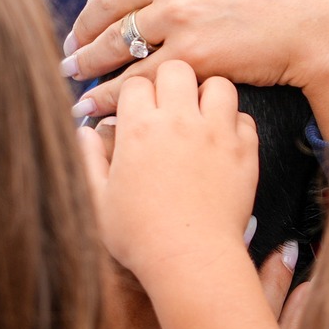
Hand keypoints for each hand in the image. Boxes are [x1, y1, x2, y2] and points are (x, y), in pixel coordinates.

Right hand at [77, 62, 259, 287]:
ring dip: (207, 94)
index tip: (134, 111)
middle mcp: (178, 121)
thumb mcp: (99, 200)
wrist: (190, 260)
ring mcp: (215, 133)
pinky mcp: (243, 151)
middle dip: (169, 80)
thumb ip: (90, 159)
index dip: (133, 94)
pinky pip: (244, 117)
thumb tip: (84, 132)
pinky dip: (234, 123)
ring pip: (218, 84)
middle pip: (177, 69)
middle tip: (167, 104)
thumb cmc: (140, 237)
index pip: (135, 82)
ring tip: (200, 114)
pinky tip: (222, 140)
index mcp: (138, 129)